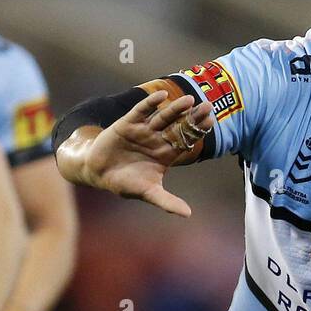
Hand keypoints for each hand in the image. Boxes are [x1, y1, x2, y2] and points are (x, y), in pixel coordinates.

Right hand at [79, 90, 213, 215]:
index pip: (186, 140)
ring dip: (175, 108)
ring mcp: (144, 130)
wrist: (99, 174)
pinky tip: (161, 96)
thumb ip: (167, 201)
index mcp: (166, 154)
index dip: (198, 132)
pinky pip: (141, 110)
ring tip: (189, 100)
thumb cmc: (126, 184)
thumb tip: (188, 214)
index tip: (211, 122)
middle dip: (192, 117)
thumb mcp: (148, 193)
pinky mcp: (128, 123)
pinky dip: (150, 103)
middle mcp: (158, 139)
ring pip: (163, 116)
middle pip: (179, 126)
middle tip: (208, 106)